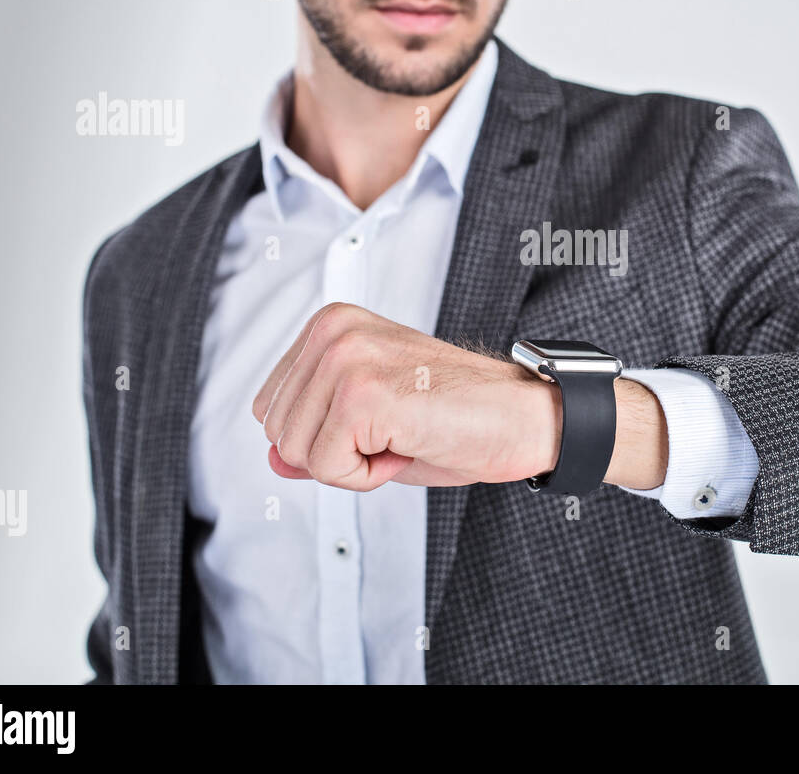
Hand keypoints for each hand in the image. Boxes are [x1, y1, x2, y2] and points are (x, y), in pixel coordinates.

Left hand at [251, 302, 668, 492]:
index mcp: (332, 324)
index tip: (384, 421)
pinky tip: (411, 443)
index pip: (271, 408)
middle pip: (276, 432)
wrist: (527, 417)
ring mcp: (347, 358)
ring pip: (297, 452)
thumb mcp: (373, 428)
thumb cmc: (460, 419)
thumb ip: (316, 437)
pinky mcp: (363, 394)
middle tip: (399, 431)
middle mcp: (333, 331)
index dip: (325, 437)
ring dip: (353, 465)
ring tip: (406, 434)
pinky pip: (328, 466)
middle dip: (334, 452)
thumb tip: (272, 462)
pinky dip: (368, 475)